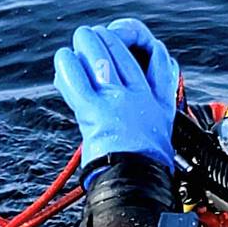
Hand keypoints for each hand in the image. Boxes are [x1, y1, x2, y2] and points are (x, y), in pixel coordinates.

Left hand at [53, 18, 178, 172]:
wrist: (136, 186)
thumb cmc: (144, 171)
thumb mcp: (162, 136)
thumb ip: (154, 112)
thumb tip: (139, 99)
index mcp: (161, 103)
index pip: (160, 58)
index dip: (143, 45)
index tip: (127, 46)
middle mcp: (141, 96)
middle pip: (121, 46)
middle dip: (102, 39)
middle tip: (90, 44)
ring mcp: (118, 100)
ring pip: (98, 50)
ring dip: (82, 44)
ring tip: (76, 50)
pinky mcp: (95, 109)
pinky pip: (75, 74)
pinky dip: (66, 62)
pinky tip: (65, 61)